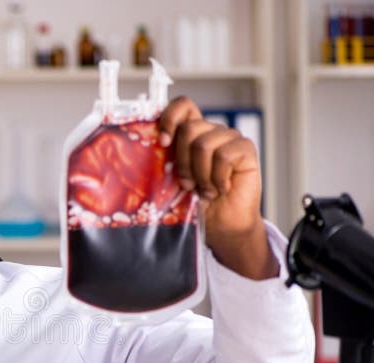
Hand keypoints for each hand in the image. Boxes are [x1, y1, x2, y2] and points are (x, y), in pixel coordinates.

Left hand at [158, 97, 278, 279]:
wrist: (221, 225)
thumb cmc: (196, 204)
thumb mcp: (174, 180)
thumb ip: (167, 160)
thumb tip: (148, 148)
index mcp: (193, 134)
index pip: (183, 106)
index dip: (171, 117)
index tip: (163, 142)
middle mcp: (212, 132)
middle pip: (189, 129)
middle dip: (183, 161)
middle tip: (188, 184)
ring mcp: (230, 138)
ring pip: (204, 143)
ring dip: (201, 174)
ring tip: (206, 190)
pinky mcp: (245, 149)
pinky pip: (224, 156)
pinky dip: (217, 178)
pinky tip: (221, 189)